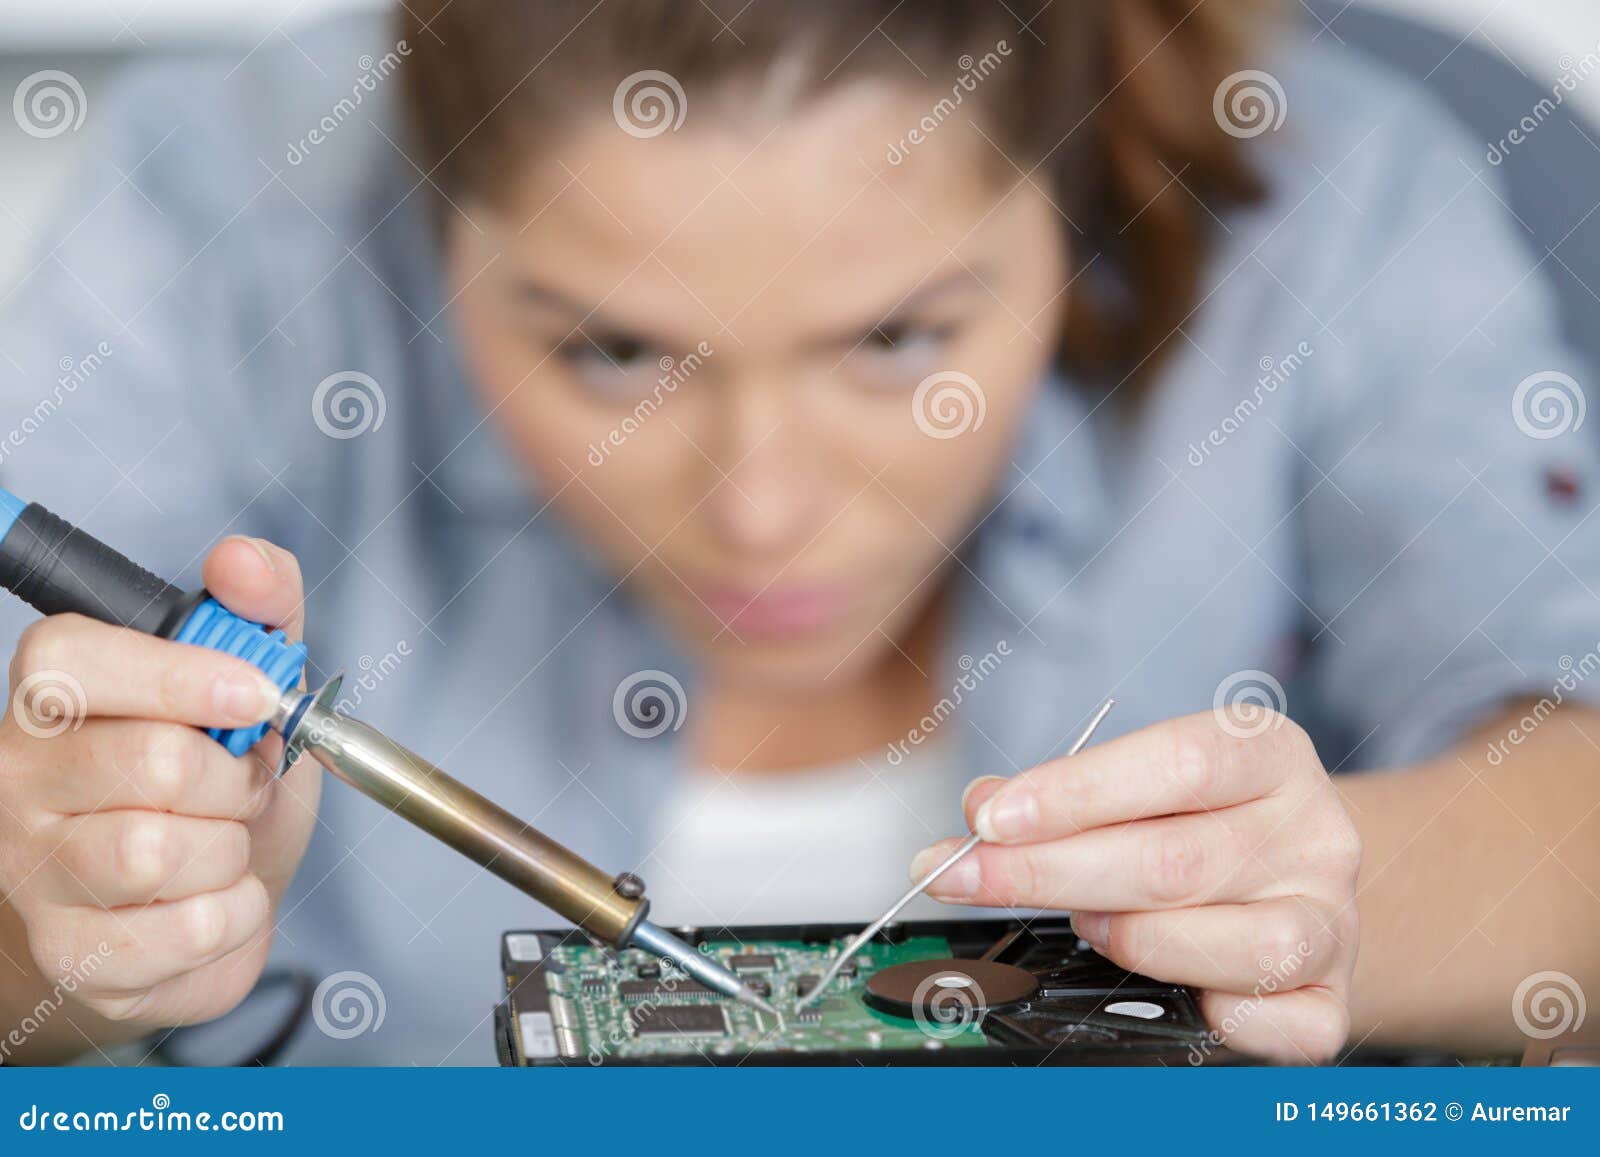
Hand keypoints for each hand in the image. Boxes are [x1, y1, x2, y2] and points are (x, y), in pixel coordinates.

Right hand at [0, 536, 318, 1031]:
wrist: (205, 902)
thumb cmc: (219, 783)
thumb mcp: (254, 684)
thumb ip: (259, 607)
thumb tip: (240, 561)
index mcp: (55, 697)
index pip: (75, 662)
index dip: (181, 675)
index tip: (255, 694)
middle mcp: (20, 780)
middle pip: (151, 762)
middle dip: (237, 775)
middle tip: (245, 781)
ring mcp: (35, 873)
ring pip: (162, 852)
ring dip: (233, 847)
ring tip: (226, 841)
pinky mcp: (71, 956)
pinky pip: (188, 929)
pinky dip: (238, 913)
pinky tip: (220, 898)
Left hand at [911, 710, 1360, 1061]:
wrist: (1297, 883)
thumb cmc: (1199, 826)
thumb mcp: (1141, 783)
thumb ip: (1062, 792)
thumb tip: (983, 809)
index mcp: (1269, 754)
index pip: (1177, 763)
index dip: (1075, 792)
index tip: (990, 819)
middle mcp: (1314, 833)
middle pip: (1176, 859)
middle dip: (1049, 873)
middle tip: (963, 879)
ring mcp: (1334, 920)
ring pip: (1236, 944)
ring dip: (1131, 939)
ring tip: (1083, 925)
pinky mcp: (1334, 1002)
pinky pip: (1272, 1025)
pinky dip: (1212, 1015)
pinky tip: (1168, 991)